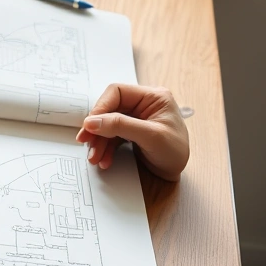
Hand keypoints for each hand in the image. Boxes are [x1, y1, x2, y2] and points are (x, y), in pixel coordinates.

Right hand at [75, 83, 189, 181]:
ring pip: (108, 124)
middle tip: (86, 142)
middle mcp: (143, 104)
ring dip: (99, 141)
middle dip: (97, 128)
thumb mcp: (150, 137)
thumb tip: (92, 122)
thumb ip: (121, 126)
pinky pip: (111, 136)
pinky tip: (104, 159)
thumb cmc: (175, 152)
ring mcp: (136, 119)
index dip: (101, 107)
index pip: (118, 92)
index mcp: (152, 97)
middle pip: (109, 109)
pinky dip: (105, 148)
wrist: (179, 172)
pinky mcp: (131, 132)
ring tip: (95, 158)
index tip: (90, 125)